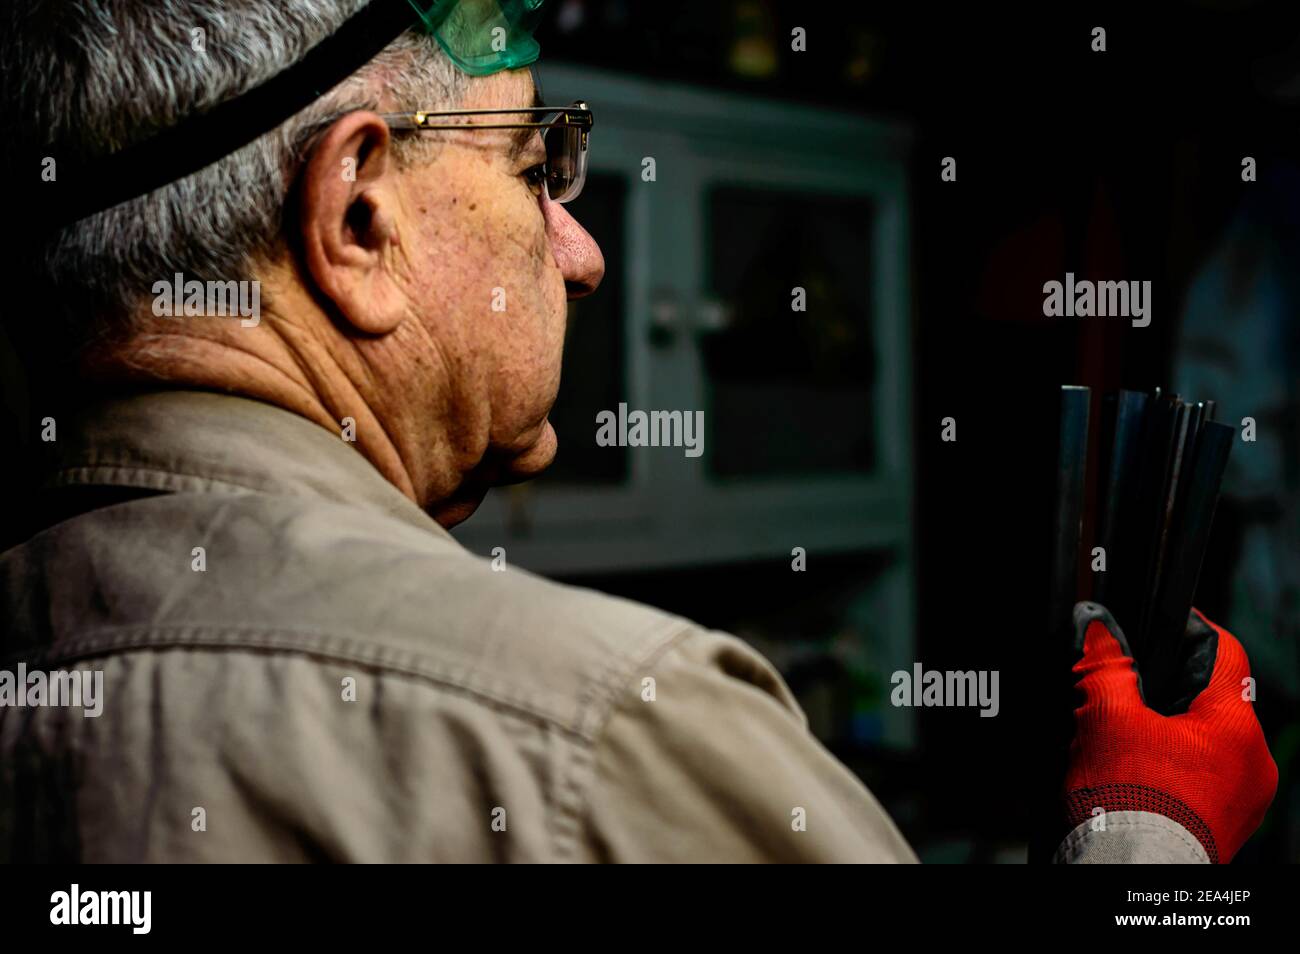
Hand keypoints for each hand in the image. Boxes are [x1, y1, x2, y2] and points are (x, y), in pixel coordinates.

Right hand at [1062, 602, 1277, 862]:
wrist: (1127, 873)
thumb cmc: (1125, 808)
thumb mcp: (1104, 716)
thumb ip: (1103, 663)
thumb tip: (1097, 627)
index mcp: (1236, 727)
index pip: (1222, 652)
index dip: (1187, 630)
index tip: (1163, 624)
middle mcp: (1253, 763)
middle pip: (1208, 699)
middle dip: (1164, 691)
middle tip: (1123, 695)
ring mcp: (1243, 800)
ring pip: (1203, 740)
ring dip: (1166, 733)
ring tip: (1123, 744)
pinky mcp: (1224, 826)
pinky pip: (1201, 778)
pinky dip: (1170, 769)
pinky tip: (1134, 776)